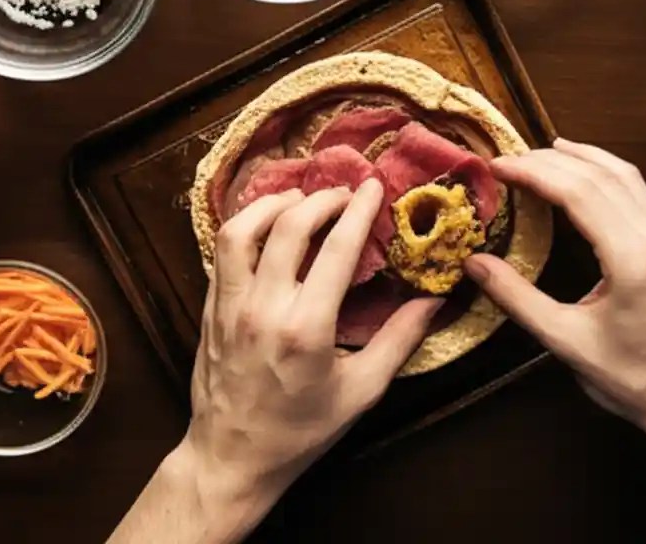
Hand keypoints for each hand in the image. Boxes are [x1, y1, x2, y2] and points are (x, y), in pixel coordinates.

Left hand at [182, 180, 442, 527]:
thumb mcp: (362, 392)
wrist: (232, 457)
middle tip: (342, 193)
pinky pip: (222, 253)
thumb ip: (399, 340)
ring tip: (298, 200)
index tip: (372, 187)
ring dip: (271, 204)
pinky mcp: (210, 309)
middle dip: (319, 199)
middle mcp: (263, 309)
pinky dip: (246, 227)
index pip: (336, 250)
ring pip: (240, 230)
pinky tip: (267, 226)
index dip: (357, 211)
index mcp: (306, 329)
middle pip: (287, 227)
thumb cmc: (301, 431)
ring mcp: (229, 306)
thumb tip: (435, 299)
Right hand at [465, 139, 645, 435]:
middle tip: (509, 159)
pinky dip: (606, 171)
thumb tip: (473, 263)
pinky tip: (585, 171)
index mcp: (633, 260)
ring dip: (583, 157)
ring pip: (625, 176)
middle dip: (551, 161)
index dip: (535, 173)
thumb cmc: (630, 379)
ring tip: (543, 151)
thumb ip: (517, 298)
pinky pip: (638, 192)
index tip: (498, 166)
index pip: (579, 193)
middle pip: (601, 176)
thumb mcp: (565, 342)